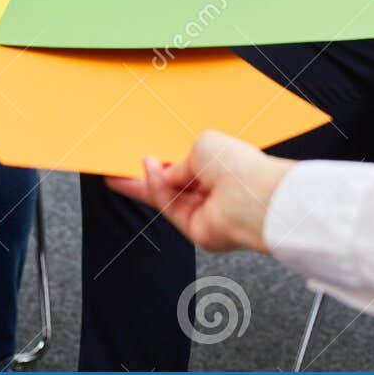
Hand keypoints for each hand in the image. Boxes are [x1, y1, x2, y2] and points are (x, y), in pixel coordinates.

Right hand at [107, 130, 292, 253]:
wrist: (255, 199)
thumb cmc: (241, 168)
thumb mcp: (203, 145)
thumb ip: (178, 159)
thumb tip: (166, 171)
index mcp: (219, 168)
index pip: (185, 166)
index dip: (162, 162)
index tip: (139, 157)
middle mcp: (212, 191)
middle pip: (170, 186)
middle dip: (144, 178)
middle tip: (117, 170)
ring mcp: (204, 212)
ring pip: (165, 198)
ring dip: (147, 182)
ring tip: (127, 169)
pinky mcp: (195, 229)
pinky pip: (169, 208)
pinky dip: (156, 191)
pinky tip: (149, 173)